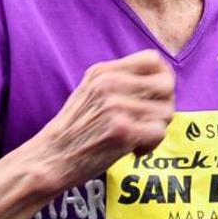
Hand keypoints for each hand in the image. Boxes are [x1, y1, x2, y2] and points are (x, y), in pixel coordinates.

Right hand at [36, 50, 174, 190]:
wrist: (51, 158)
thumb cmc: (75, 130)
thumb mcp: (90, 92)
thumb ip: (120, 81)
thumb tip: (163, 80)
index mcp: (104, 72)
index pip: (153, 60)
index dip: (163, 78)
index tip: (157, 97)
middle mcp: (110, 84)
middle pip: (166, 85)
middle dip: (164, 106)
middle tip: (148, 122)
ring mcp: (115, 106)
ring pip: (165, 111)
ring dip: (156, 130)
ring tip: (136, 138)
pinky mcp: (121, 131)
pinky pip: (159, 132)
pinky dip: (151, 145)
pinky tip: (133, 150)